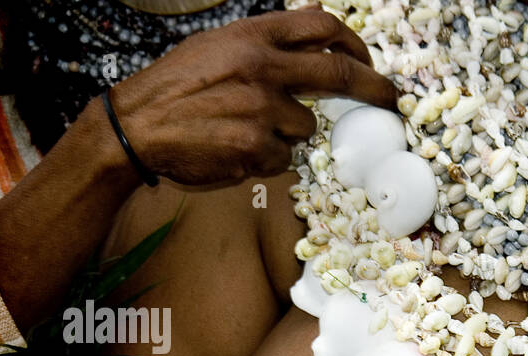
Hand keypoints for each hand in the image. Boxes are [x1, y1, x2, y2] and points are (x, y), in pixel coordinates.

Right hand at [107, 9, 397, 185]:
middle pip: (340, 75)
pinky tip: (234, 147)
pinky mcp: (258, 148)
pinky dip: (266, 156)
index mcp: (253, 35)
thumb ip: (265, 42)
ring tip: (244, 127)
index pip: (322, 26)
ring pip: (306, 127)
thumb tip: (314, 31)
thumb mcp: (219, 45)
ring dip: (287, 132)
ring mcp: (263, 109)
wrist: (136, 126)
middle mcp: (263, 67)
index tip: (368, 60)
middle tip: (391, 100)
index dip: (354, 43)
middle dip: (374, 89)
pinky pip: (284, 157)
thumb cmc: (176, 86)